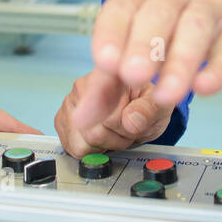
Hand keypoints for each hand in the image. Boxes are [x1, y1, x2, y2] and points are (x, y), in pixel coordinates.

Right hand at [55, 70, 173, 157]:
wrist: (135, 111)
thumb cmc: (145, 105)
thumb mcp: (160, 107)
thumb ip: (149, 111)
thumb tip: (131, 120)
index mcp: (110, 71)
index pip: (102, 92)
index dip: (110, 115)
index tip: (122, 128)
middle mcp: (84, 83)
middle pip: (95, 129)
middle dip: (118, 138)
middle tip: (129, 129)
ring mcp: (70, 102)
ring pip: (84, 140)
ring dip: (105, 145)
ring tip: (116, 132)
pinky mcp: (61, 120)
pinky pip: (74, 147)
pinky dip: (91, 150)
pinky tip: (102, 137)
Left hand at [86, 0, 221, 111]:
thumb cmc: (183, 21)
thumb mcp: (139, 44)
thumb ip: (109, 81)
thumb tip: (83, 117)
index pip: (122, 5)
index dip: (112, 32)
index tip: (104, 62)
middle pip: (158, 13)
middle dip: (143, 45)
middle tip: (132, 75)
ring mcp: (212, 0)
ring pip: (195, 28)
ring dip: (180, 62)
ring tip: (167, 95)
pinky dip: (218, 68)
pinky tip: (205, 87)